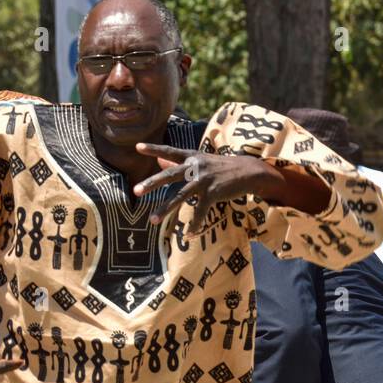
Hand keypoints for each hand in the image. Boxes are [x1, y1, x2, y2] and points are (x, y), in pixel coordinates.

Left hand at [134, 143, 279, 233]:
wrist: (247, 171)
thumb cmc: (220, 167)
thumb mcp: (200, 162)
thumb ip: (178, 162)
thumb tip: (158, 160)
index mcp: (191, 158)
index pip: (169, 152)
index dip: (153, 149)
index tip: (137, 147)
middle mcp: (195, 167)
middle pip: (169, 175)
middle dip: (152, 183)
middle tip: (136, 191)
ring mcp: (204, 180)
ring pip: (180, 196)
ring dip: (165, 209)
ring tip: (152, 220)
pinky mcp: (213, 193)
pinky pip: (200, 211)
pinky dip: (196, 224)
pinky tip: (190, 235)